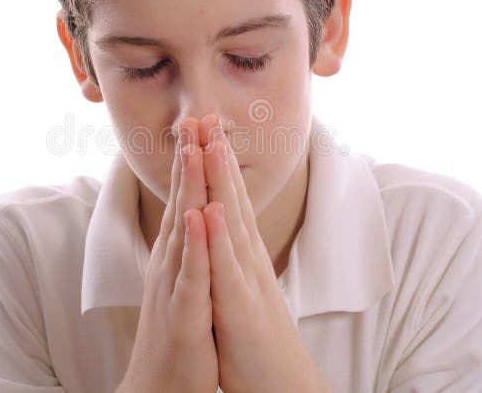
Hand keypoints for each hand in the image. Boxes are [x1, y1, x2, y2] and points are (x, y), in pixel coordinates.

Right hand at [120, 118, 217, 392]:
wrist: (159, 385)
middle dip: (188, 158)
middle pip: (180, 200)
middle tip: (193, 116)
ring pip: (183, 228)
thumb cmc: (177, 333)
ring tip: (193, 149)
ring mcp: (175, 283)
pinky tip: (197, 216)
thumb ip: (186, 248)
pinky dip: (195, 243)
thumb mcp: (183, 281)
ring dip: (188, 188)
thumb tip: (192, 216)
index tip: (200, 124)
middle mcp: (171, 261)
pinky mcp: (185, 310)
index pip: (184, 197)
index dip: (192, 161)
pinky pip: (191, 273)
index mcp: (176, 254)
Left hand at [198, 114, 326, 392]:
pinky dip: (218, 238)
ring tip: (208, 143)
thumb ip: (231, 258)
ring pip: (230, 222)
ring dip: (218, 182)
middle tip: (206, 115)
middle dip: (216, 156)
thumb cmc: (253, 340)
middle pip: (230, 198)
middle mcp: (246, 258)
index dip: (214, 163)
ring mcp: (246, 279)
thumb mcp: (239, 289)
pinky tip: (209, 210)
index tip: (202, 129)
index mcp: (241, 255)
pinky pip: (226, 268)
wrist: (279, 385)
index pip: (226, 199)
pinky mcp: (240, 307)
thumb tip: (223, 230)